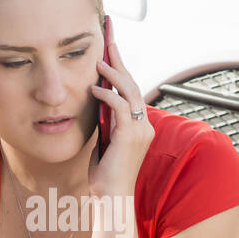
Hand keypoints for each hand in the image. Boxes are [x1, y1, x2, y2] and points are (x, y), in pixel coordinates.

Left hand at [88, 37, 154, 197]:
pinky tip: (94, 90)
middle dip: (120, 60)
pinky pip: (120, 107)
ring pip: (130, 91)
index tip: (112, 49)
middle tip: (108, 39)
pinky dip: (107, 95)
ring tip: (99, 61)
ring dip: (113, 74)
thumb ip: (105, 122)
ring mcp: (141, 130)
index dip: (122, 68)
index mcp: (140, 125)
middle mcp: (145, 125)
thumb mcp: (105, 141)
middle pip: (133, 84)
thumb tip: (96, 100)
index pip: (132, 90)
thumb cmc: (105, 174)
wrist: (111, 198)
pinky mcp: (131, 135)